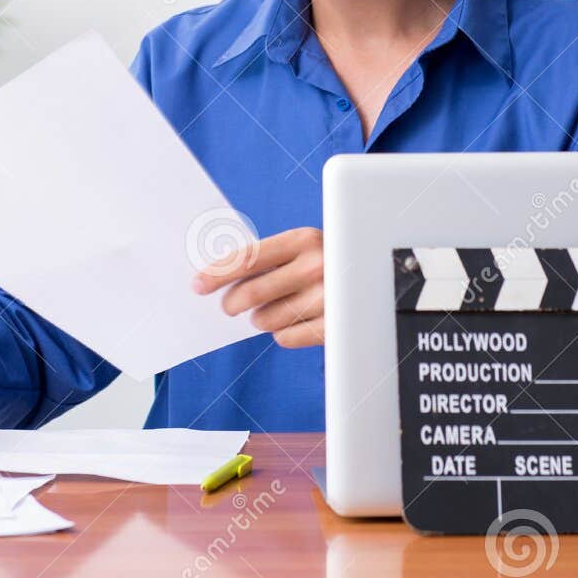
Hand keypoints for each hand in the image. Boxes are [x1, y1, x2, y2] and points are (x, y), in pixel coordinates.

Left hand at [192, 227, 324, 347]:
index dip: (218, 273)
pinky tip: (299, 319)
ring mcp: (326, 299)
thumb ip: (269, 259)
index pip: (248, 258)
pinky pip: (284, 338)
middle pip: (251, 295)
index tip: (197, 284)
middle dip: (233, 303)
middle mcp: (316, 267)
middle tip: (230, 306)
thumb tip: (220, 280)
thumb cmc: (329, 263)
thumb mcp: (305, 248)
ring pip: (265, 320)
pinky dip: (284, 333)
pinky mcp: (332, 328)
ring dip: (262, 319)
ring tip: (279, 308)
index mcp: (305, 239)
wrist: (380, 281)